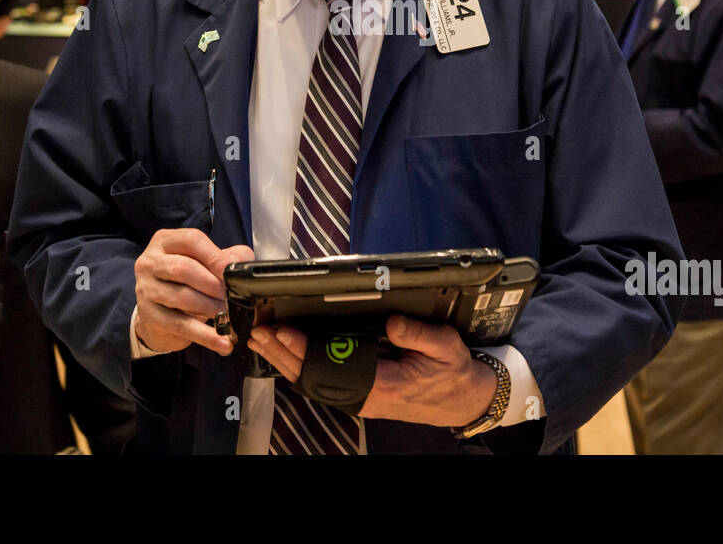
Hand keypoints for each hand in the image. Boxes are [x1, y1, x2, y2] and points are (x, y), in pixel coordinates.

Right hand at [133, 228, 253, 355]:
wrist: (160, 311)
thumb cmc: (187, 279)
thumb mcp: (206, 262)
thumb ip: (226, 257)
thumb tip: (240, 266)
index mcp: (166, 241)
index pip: (191, 241)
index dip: (214, 256)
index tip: (231, 271)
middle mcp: (150, 261)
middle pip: (183, 268)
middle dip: (213, 284)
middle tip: (232, 296)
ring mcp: (146, 288)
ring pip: (181, 297)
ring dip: (211, 308)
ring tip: (229, 315)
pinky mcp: (149, 315)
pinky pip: (181, 325)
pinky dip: (205, 335)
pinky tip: (223, 342)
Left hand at [248, 315, 498, 427]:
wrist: (463, 400)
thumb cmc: (454, 372)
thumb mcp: (445, 347)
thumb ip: (417, 335)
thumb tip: (390, 322)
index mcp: (384, 383)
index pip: (333, 366)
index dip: (305, 349)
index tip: (283, 332)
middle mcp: (367, 396)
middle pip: (315, 377)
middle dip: (284, 354)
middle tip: (259, 333)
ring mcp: (362, 399)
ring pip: (316, 382)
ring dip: (287, 362)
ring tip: (262, 342)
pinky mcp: (362, 395)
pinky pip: (325, 383)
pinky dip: (302, 368)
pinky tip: (286, 357)